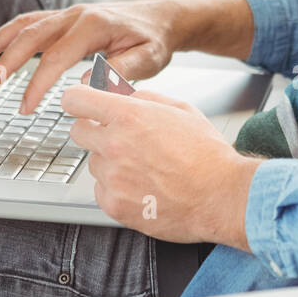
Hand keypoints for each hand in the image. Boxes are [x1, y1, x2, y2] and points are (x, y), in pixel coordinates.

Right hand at [0, 0, 184, 111]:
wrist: (161, 18)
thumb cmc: (154, 39)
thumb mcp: (149, 58)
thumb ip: (123, 70)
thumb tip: (92, 83)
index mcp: (94, 25)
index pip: (56, 57)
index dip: (37, 83)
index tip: (25, 107)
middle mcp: (76, 15)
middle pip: (31, 37)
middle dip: (6, 62)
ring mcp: (67, 15)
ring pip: (24, 26)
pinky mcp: (63, 19)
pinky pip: (29, 24)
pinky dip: (6, 35)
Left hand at [61, 83, 262, 246]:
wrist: (221, 197)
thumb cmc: (207, 155)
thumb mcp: (179, 110)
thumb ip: (142, 98)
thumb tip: (117, 91)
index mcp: (129, 116)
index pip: (76, 100)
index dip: (78, 100)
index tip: (82, 104)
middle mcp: (115, 145)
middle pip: (78, 131)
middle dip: (94, 131)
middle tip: (119, 138)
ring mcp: (112, 177)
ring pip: (93, 162)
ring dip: (109, 162)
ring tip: (144, 167)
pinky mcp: (114, 205)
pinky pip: (100, 190)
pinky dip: (116, 188)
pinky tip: (142, 186)